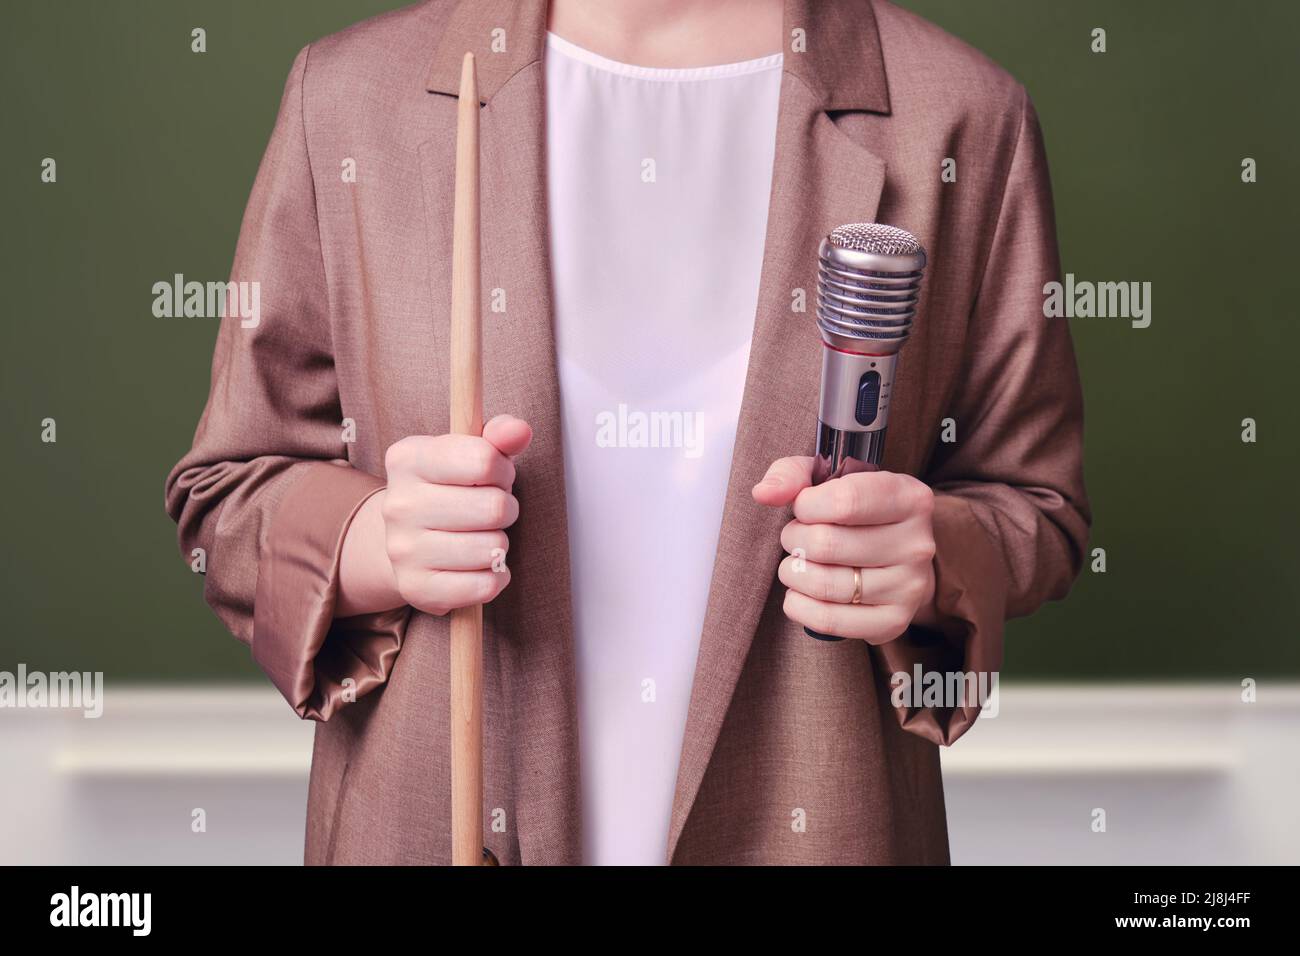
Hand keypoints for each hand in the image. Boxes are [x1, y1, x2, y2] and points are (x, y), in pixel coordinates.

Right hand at [336, 415, 530, 617]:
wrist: (408, 540)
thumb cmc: (451, 489)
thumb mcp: (470, 452)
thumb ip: (499, 436)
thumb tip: (519, 430)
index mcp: (407, 458)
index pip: (484, 460)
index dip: (502, 470)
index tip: (494, 476)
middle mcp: (398, 503)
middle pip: (494, 508)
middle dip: (506, 509)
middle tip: (490, 511)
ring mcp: (402, 549)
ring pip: (492, 549)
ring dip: (500, 544)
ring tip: (481, 537)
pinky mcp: (415, 588)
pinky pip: (484, 586)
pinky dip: (496, 578)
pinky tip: (481, 567)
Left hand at [752, 458, 937, 642]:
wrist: (897, 556)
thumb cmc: (857, 511)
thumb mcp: (830, 477)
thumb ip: (793, 475)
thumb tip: (764, 493)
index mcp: (909, 497)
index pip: (844, 501)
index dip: (806, 506)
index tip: (803, 508)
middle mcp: (917, 543)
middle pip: (827, 544)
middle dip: (795, 540)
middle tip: (796, 538)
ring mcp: (909, 586)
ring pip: (825, 585)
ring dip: (793, 573)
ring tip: (797, 564)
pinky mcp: (894, 621)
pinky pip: (829, 621)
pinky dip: (799, 606)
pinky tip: (799, 592)